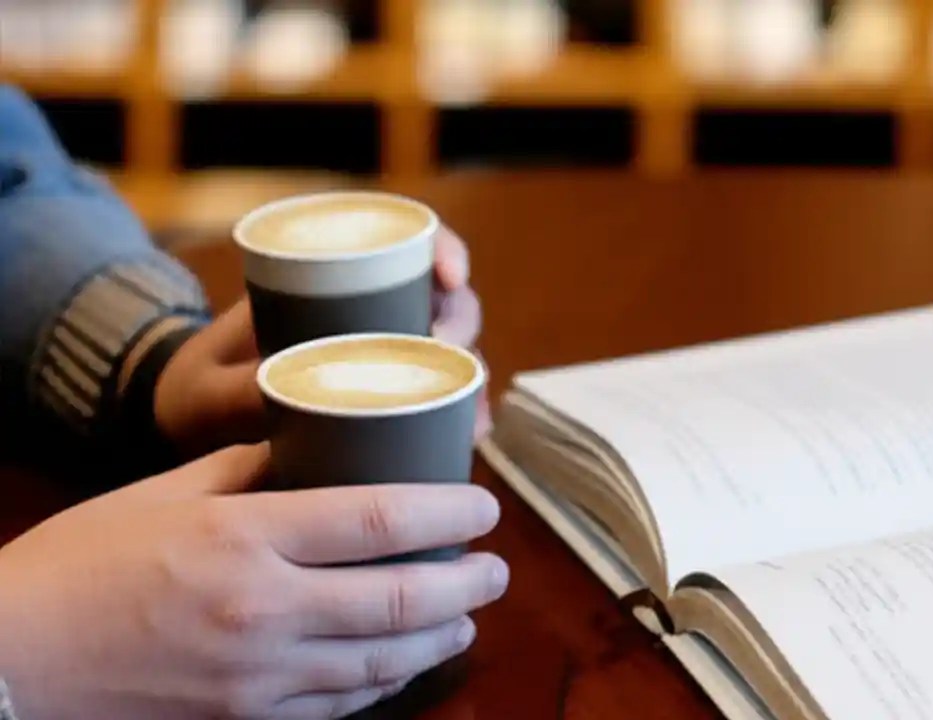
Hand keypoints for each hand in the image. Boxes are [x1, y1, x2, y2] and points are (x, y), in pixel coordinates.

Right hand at [0, 444, 507, 719]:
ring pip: (384, 661)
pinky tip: (404, 664)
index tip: (484, 504)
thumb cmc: (79, 567)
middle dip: (468, 581)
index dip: (450, 510)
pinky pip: (341, 706)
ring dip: (441, 637)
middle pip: (402, 596)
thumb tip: (311, 452)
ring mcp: (258, 677)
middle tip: (497, 567)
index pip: (380, 517)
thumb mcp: (162, 494)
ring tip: (469, 617)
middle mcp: (264, 609)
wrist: (12, 666)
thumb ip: (248, 470)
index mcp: (244, 537)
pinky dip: (384, 683)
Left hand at [154, 225, 490, 456]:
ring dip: (470, 376)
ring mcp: (383, 355)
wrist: (186, 423)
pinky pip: (438, 395)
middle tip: (454, 360)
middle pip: (443, 300)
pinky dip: (459, 410)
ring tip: (471, 413)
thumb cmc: (195, 386)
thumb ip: (237, 389)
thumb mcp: (208, 384)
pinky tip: (469, 434)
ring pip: (451, 350)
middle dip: (462, 327)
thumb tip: (283, 392)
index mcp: (331, 280)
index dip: (443, 250)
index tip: (451, 275)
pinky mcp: (388, 398)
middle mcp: (370, 312)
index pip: (406, 244)